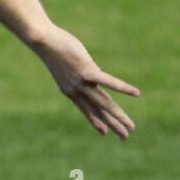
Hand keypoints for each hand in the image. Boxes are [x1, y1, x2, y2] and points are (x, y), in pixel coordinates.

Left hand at [32, 24, 141, 138]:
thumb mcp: (66, 64)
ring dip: (119, 116)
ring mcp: (81, 82)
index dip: (96, 121)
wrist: (42, 41)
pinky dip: (123, 88)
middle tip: (125, 137)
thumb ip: (80, 70)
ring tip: (131, 128)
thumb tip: (89, 68)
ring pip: (105, 103)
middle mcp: (76, 90)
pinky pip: (109, 82)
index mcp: (70, 90)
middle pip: (98, 110)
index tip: (104, 132)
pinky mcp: (87, 71)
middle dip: (113, 124)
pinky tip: (137, 93)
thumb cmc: (53, 47)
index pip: (87, 109)